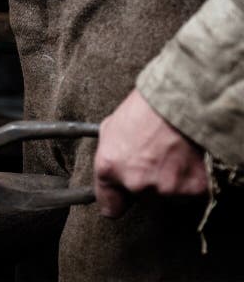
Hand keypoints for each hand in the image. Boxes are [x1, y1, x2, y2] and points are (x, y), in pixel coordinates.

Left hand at [93, 89, 207, 217]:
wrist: (183, 98)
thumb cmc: (146, 107)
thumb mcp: (111, 127)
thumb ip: (110, 155)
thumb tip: (111, 168)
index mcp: (109, 168)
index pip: (110, 207)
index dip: (117, 200)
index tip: (122, 197)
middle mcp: (135, 183)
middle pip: (142, 197)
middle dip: (148, 182)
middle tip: (157, 157)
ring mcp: (166, 188)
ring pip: (169, 195)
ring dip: (172, 180)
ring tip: (174, 153)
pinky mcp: (195, 189)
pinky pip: (194, 191)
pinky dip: (194, 178)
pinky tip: (191, 157)